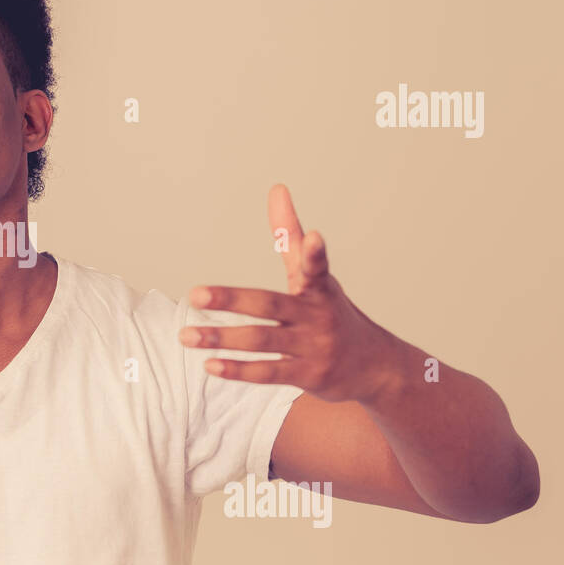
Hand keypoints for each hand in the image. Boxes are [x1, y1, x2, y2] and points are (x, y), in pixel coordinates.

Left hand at [178, 183, 397, 403]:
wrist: (377, 367)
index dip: (314, 252)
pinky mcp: (308, 375)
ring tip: (187, 336)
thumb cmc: (334, 313)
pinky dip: (238, 369)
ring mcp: (314, 347)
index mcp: (319, 288)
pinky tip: (209, 365)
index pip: (316, 266)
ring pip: (262, 341)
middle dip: (231, 299)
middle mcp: (317, 316)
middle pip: (269, 305)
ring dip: (222, 339)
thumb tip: (277, 189)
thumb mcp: (316, 277)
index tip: (314, 236)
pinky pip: (268, 373)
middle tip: (195, 294)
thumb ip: (290, 237)